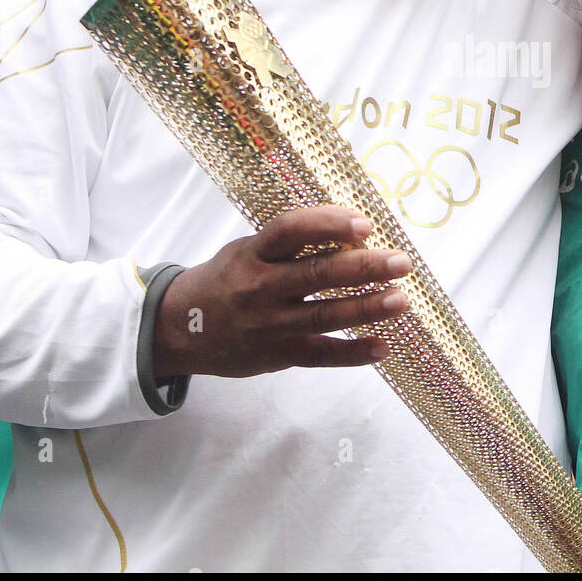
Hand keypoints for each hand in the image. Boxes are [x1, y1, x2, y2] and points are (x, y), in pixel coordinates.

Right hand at [153, 206, 411, 377]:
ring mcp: (269, 324)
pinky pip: (320, 355)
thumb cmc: (228, 279)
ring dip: (367, 308)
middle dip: (365, 267)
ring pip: (324, 315)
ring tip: (400, 300)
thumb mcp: (248, 250)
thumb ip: (292, 243)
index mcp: (254, 253)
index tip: (365, 225)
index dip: (329, 225)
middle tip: (401, 262)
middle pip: (318, 274)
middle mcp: (260, 287)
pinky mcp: (276, 355)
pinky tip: (382, 346)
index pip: (292, 231)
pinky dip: (353, 353)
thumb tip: (355, 234)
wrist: (179, 329)